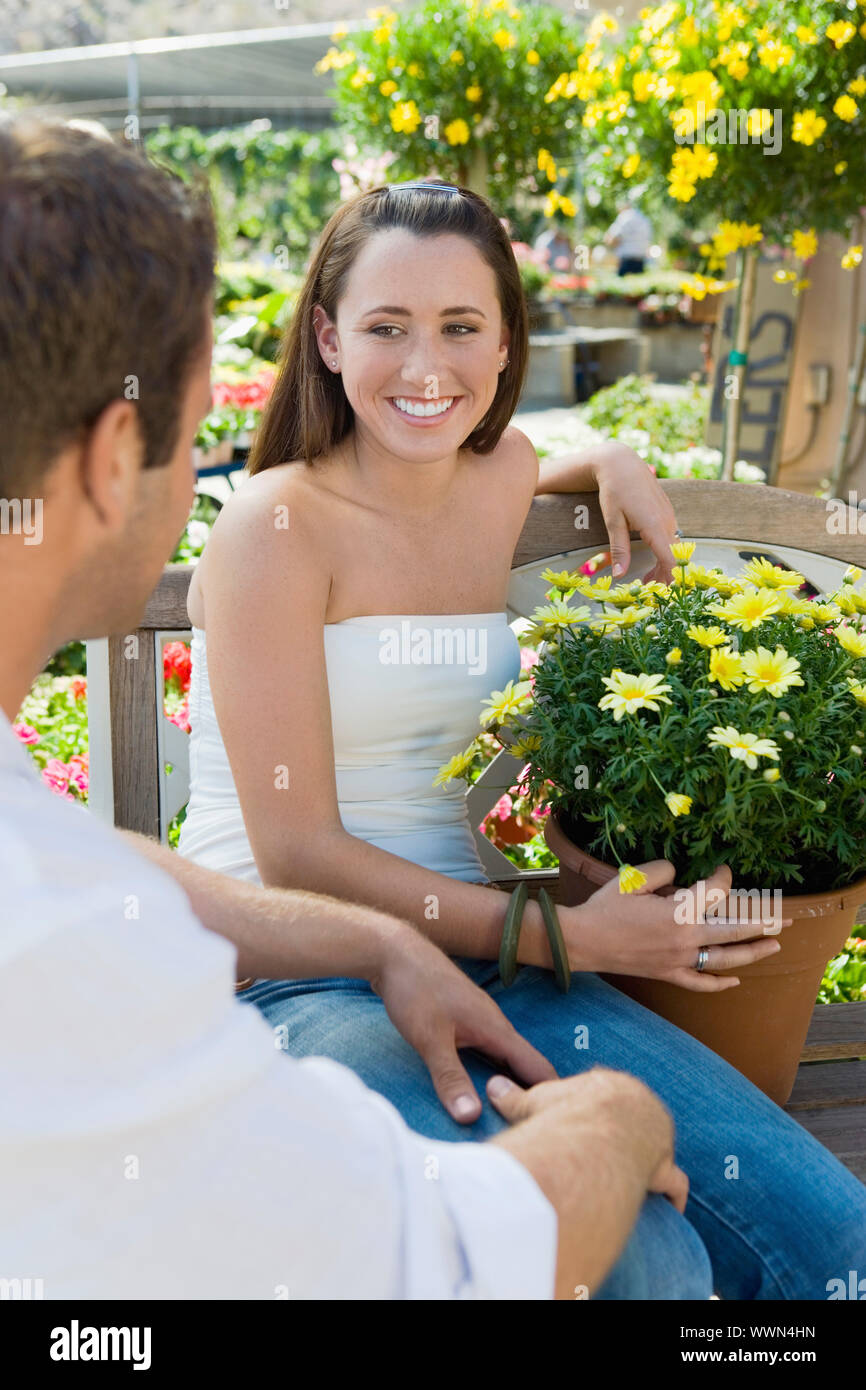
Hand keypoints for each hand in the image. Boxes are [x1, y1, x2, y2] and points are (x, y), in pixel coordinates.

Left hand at [370, 926, 556, 1123]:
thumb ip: (451, 1077)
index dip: (548, 1097)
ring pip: (504, 1060)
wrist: (394, 952)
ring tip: (508, 1119)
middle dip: (529, 1097)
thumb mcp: (431, 1039)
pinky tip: (479, 1089)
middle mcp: (495, 1026)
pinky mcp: (463, 1022)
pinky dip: (489, 1074)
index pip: (538, 1068)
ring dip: (507, 1086)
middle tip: (531, 1131)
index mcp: (497, 1030)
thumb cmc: (415, 990)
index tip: (552, 1127)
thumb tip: (471, 1117)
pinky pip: (487, 1053)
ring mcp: (479, 1022)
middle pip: (524, 1067)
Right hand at [488, 1065, 686, 1211]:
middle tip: (614, 1149)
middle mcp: (640, 1107)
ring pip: (660, 1148)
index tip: (590, 1118)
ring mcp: (656, 1138)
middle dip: (630, 1132)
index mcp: (611, 1086)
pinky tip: (668, 1208)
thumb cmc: (563, 1115)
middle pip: (638, 1119)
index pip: (608, 1096)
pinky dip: (670, 1195)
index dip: (598, 1108)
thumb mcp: (534, 1102)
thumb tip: (493, 1085)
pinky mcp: (663, 1169)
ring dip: (653, 1160)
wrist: (595, 1135)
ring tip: (641, 1175)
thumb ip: (515, 1096)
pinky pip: (673, 1184)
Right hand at [561, 862, 789, 991]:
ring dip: (753, 952)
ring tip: (775, 945)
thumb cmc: (604, 907)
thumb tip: (679, 877)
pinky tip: (735, 980)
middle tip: (786, 916)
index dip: (724, 877)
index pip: (715, 892)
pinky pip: (700, 983)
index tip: (724, 870)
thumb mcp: (632, 878)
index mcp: (679, 911)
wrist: (582, 941)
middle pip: (735, 929)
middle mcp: (686, 938)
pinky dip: (719, 983)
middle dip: (763, 920)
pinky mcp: (668, 974)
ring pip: (726, 958)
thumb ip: (662, 871)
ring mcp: (679, 960)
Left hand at [591, 441, 678, 581]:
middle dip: (664, 575)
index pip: (670, 559)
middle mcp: (667, 520)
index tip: (658, 593)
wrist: (621, 463)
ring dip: (664, 563)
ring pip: (673, 547)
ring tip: (648, 576)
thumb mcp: (613, 522)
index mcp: (655, 525)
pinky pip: (671, 536)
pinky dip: (664, 550)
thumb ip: (619, 550)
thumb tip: (621, 576)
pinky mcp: (667, 511)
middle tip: (647, 589)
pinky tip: (652, 557)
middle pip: (673, 556)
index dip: (667, 578)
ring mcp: (670, 515)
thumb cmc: (614, 491)